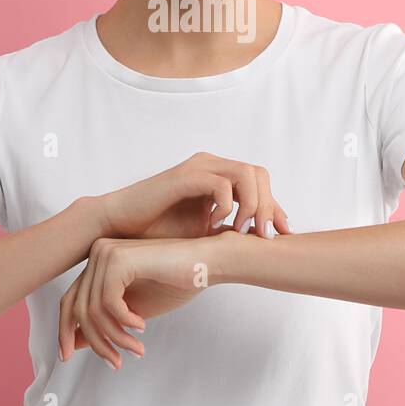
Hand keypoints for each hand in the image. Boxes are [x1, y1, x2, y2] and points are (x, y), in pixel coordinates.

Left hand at [57, 233, 236, 367]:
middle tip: (115, 362)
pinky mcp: (119, 259)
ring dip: (115, 337)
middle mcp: (97, 253)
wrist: (206, 263)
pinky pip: (108, 302)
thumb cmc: (174, 285)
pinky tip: (142, 325)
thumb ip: (104, 322)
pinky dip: (124, 321)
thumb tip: (74, 343)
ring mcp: (106, 253)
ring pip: (92, 309)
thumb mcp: (132, 311)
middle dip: (96, 341)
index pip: (69, 301)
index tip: (67, 357)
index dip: (65, 331)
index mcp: (98, 263)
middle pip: (77, 308)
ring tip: (136, 348)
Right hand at [95, 152, 292, 241]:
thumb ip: (230, 228)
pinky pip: (222, 183)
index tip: (284, 233)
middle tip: (264, 235)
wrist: (120, 226)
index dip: (276, 206)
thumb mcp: (204, 232)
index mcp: (217, 175)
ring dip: (253, 205)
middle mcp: (211, 165)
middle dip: (269, 205)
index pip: (260, 181)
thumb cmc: (158, 231)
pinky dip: (228, 205)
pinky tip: (218, 224)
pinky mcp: (185, 176)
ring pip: (246, 174)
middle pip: (259, 173)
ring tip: (244, 231)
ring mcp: (198, 167)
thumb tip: (261, 240)